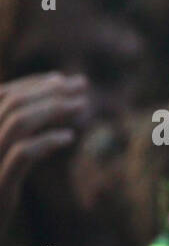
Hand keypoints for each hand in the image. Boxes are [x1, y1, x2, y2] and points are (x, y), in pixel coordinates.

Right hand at [0, 73, 89, 232]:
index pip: (1, 96)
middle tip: (83, 86)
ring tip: (83, 107)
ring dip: (53, 109)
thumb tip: (56, 117)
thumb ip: (18, 139)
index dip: (33, 85)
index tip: (64, 80)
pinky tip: (69, 138)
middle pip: (10, 104)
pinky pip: (21, 155)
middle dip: (49, 91)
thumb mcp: (5, 165)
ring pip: (16, 123)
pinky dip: (46, 141)